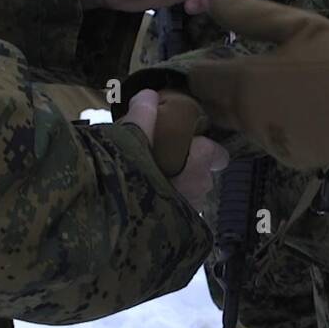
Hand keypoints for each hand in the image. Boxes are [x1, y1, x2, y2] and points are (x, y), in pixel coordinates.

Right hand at [118, 89, 228, 210]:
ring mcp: (189, 211)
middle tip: (163, 161)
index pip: (216, 153)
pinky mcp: (175, 231)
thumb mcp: (129, 135)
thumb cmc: (126, 171)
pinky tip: (146, 205)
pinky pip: (176, 215)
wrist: (112, 217)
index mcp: (198, 161)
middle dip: (189, 169)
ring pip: (190, 196)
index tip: (189, 143)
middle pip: (203, 175)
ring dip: (177, 190)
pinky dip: (166, 209)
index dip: (204, 148)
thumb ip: (143, 115)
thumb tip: (148, 95)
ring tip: (151, 183)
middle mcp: (201, 187)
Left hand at [184, 0, 328, 169]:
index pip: (199, 80)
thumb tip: (213, 0)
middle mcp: (247, 117)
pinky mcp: (288, 159)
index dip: (201, 69)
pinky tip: (297, 111)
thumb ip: (250, 15)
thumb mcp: (298, 25)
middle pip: (214, 106)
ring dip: (245, 109)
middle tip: (238, 74)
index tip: (213, 60)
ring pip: (240, 124)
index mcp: (244, 82)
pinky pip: (268, 139)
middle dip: (218, 92)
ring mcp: (267, 142)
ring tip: (275, 90)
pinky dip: (273, 126)